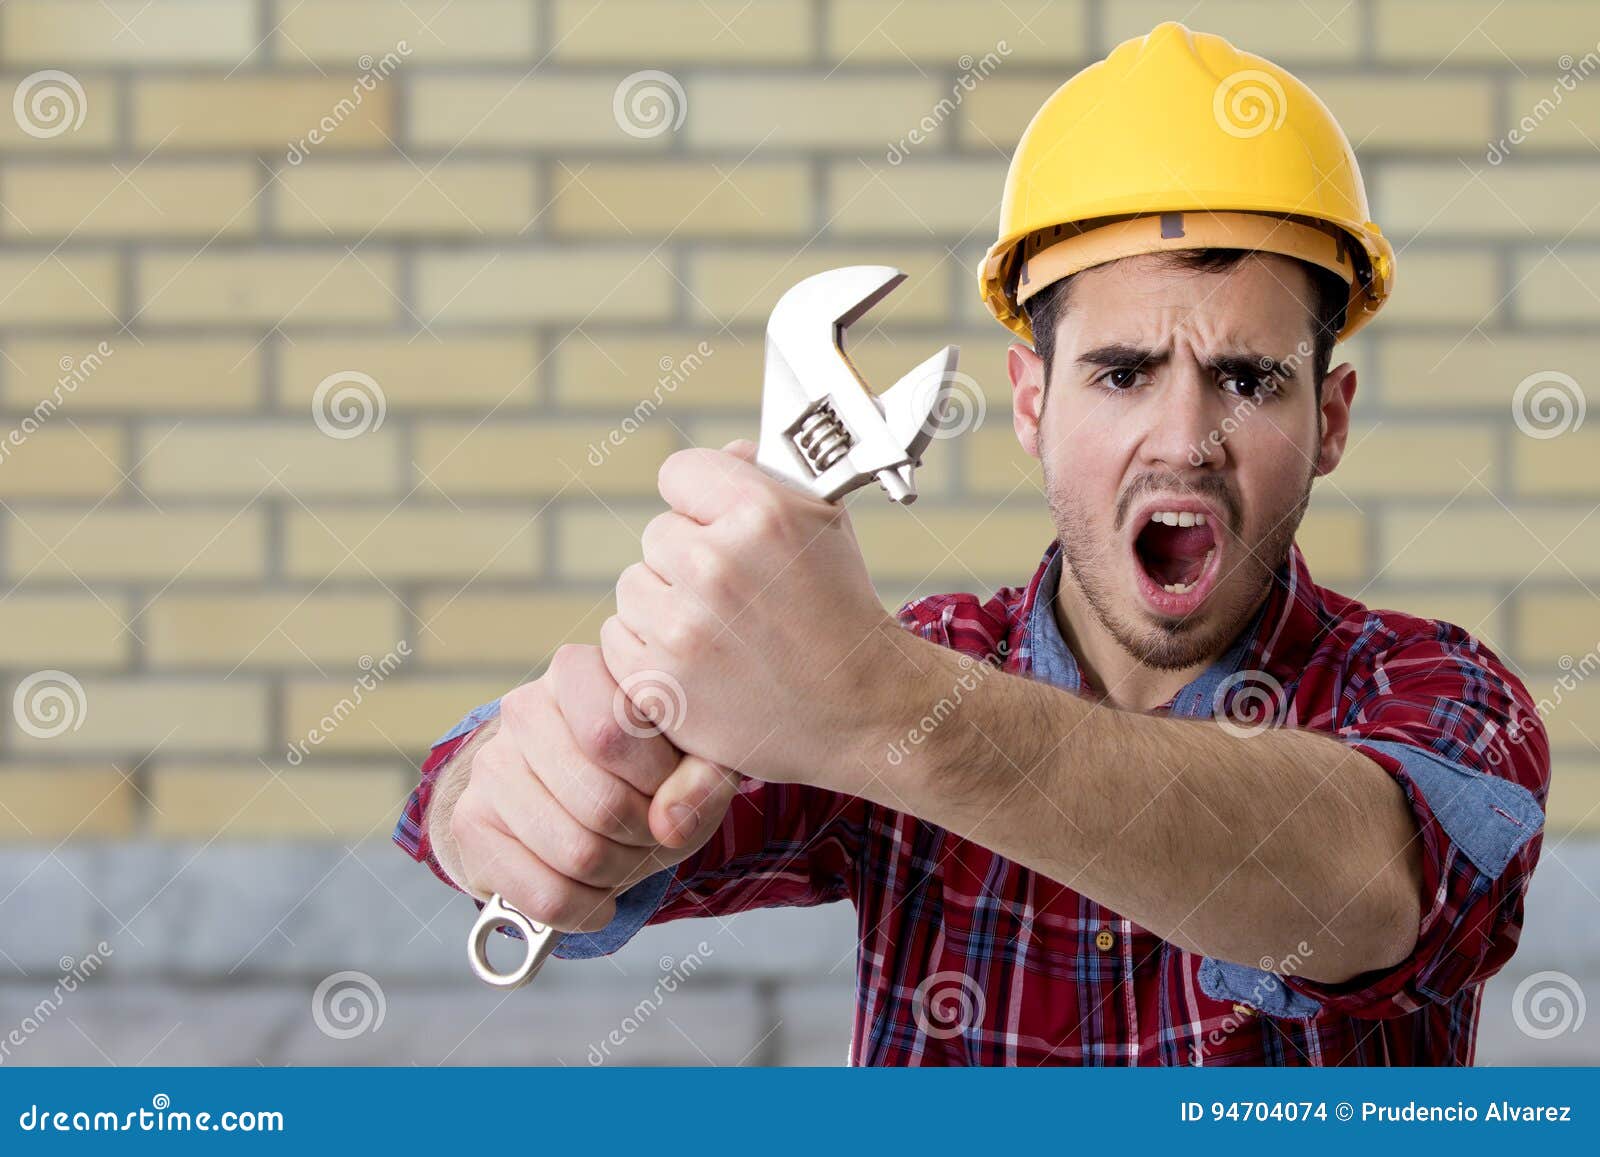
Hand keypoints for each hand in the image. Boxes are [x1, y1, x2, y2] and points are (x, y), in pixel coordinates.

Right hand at [450, 644, 739, 932]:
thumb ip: (702, 780)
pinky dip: (586, 910)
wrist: (584, 793)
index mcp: (578, 672)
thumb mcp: (691, 761)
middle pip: (600, 803)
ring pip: (575, 853)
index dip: (658, 781)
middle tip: (655, 834)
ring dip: (621, 875)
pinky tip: (598, 895)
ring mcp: (489, 766)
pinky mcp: (469, 824)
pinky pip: (543, 895)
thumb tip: (672, 822)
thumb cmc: (647, 767)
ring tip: (627, 857)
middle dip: (646, 837)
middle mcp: (522, 709)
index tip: (671, 789)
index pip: (613, 734)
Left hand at [601, 441, 899, 788]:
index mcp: (761, 514)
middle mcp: (716, 564)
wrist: (861, 710)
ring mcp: (682, 626)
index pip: (679, 474)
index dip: (700, 500)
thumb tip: (725, 453)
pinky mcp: (658, 681)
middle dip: (689, 560)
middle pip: (658, 535)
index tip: (720, 525)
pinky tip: (701, 662)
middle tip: (737, 595)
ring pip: (634, 586)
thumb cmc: (840, 614)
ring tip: (722, 632)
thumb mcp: (822, 525)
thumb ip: (766, 478)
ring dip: (666, 605)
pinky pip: (618, 638)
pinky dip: (649, 651)